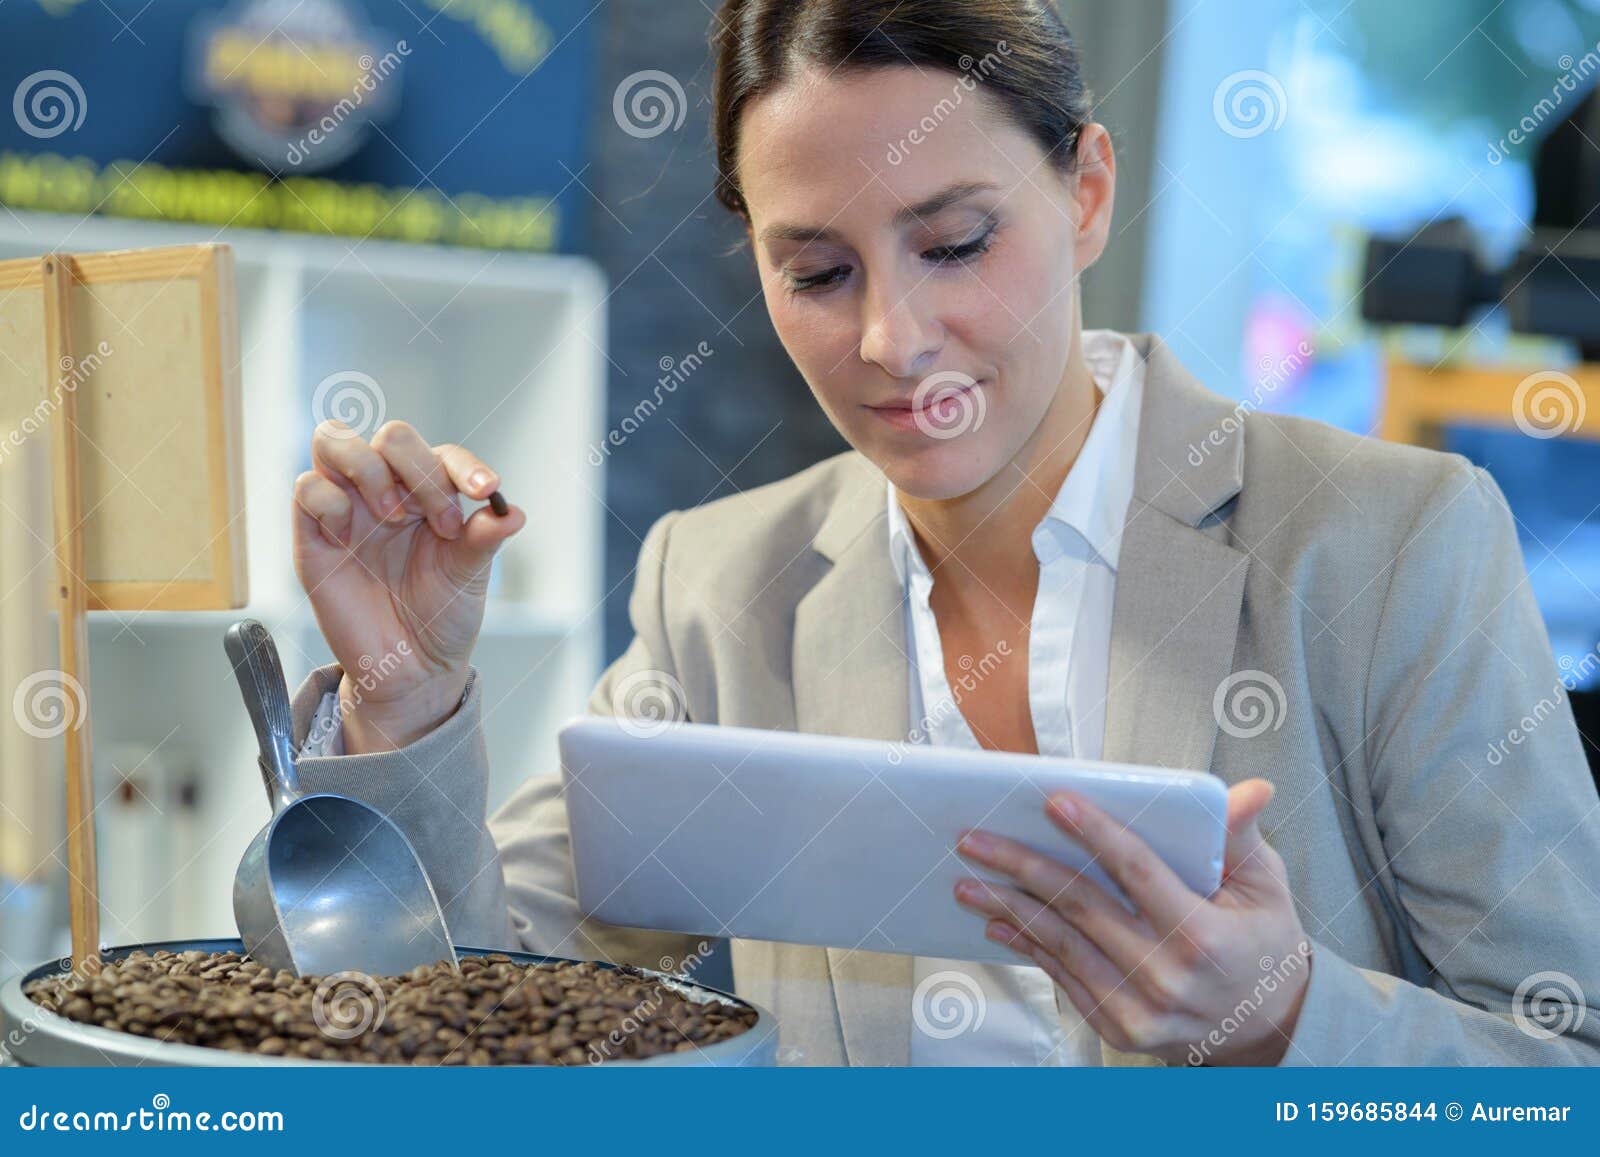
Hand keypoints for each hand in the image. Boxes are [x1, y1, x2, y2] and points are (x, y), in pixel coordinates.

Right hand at [292, 419, 525, 751]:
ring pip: (334, 440)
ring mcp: (348, 508)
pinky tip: (350, 539)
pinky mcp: (313, 534)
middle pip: (393, 436)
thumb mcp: (468, 577)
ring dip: (370, 469)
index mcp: (430, 494)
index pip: (443, 455)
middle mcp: (387, 490)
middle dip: (420, 471)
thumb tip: (513, 513)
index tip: (486, 491)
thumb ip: (485, 539)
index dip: (465, 466)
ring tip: (394, 518)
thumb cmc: (440, 616)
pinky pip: (306, 488)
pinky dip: (330, 502)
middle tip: (439, 523)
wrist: (408, 668)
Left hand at [952, 778, 1311, 1065]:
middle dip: (1021, 866)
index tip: (1054, 801)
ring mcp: (1139, 1009)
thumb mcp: (1266, 888)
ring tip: (969, 880)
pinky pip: (1063, 978)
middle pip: (1082, 906)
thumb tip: (1250, 790)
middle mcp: (1167, 976)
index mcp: (1204, 934)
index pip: (1138, 871)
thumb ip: (1242, 837)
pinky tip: (998, 921)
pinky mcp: (1118, 1028)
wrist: (1267, 1027)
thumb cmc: (1262, 945)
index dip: (1095, 832)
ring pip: (1061, 945)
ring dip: (1008, 908)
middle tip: (975, 839)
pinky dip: (1027, 947)